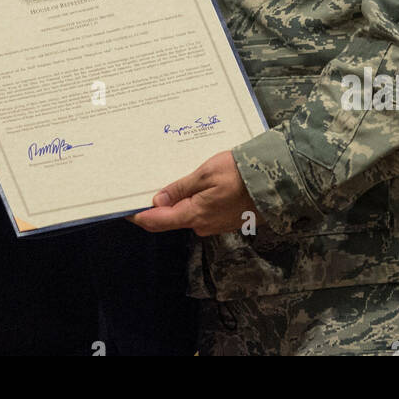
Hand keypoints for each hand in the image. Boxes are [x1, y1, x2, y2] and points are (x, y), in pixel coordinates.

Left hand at [129, 150, 257, 236]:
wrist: (275, 180)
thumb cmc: (239, 173)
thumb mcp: (205, 174)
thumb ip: (180, 189)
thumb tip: (157, 201)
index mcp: (194, 215)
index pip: (157, 222)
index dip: (138, 216)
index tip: (124, 207)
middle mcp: (203, 225)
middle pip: (170, 219)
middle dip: (156, 206)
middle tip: (144, 185)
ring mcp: (215, 224)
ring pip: (187, 214)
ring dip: (176, 201)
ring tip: (168, 179)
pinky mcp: (225, 219)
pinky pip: (201, 211)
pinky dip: (192, 200)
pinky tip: (192, 184)